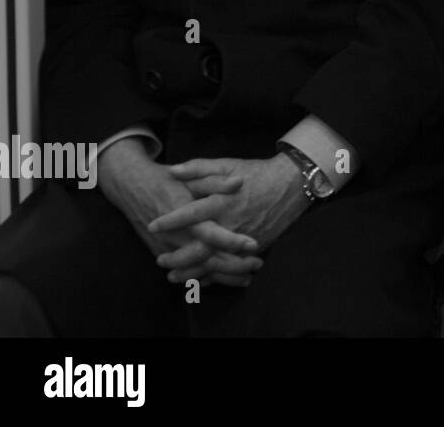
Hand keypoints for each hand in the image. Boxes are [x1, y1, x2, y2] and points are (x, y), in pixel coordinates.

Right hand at [97, 138, 262, 286]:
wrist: (133, 187)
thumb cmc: (168, 180)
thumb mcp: (193, 174)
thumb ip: (216, 181)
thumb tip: (239, 182)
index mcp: (186, 215)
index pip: (210, 233)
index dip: (231, 241)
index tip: (253, 244)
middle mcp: (176, 235)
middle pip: (206, 259)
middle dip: (233, 265)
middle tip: (258, 264)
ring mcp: (167, 247)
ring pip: (196, 270)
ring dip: (223, 276)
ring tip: (247, 277)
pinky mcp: (162, 252)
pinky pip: (185, 271)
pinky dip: (204, 279)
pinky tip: (224, 280)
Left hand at [147, 155, 309, 280]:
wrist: (291, 185)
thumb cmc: (256, 173)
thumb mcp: (228, 164)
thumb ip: (198, 168)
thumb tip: (172, 171)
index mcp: (223, 201)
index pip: (192, 213)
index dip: (171, 220)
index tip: (153, 226)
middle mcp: (232, 223)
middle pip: (200, 246)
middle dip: (178, 257)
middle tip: (159, 259)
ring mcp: (244, 238)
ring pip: (214, 261)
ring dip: (192, 271)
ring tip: (173, 276)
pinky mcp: (254, 247)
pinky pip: (231, 266)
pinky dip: (214, 276)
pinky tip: (199, 279)